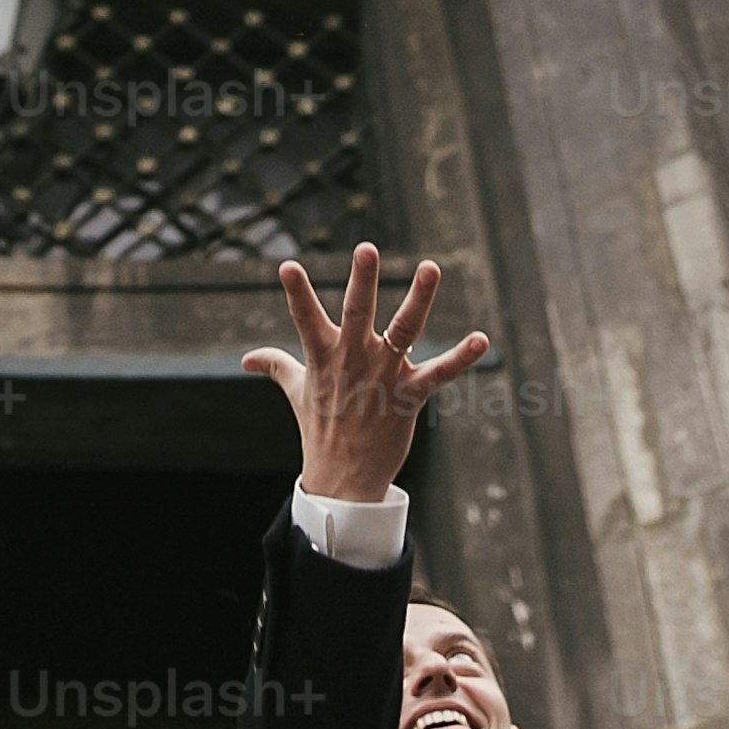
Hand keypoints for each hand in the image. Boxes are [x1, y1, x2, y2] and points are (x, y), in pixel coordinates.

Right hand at [243, 242, 490, 502]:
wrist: (343, 479)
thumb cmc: (320, 428)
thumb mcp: (295, 391)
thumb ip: (275, 365)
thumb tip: (247, 358)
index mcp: (324, 356)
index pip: (305, 318)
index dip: (297, 292)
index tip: (287, 265)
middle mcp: (354, 360)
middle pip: (358, 313)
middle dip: (363, 280)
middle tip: (366, 249)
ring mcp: (384, 376)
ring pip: (404, 330)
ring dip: (419, 299)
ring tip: (430, 267)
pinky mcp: (410, 396)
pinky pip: (440, 374)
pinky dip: (462, 357)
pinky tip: (482, 340)